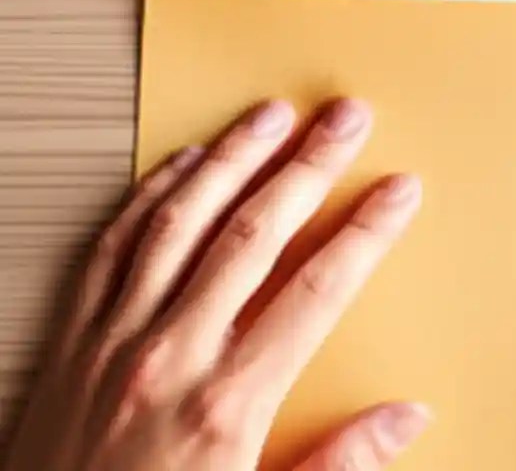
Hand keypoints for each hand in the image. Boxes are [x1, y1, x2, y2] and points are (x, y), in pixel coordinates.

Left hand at [5, 99, 426, 470]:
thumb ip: (341, 466)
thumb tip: (407, 418)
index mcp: (230, 404)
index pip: (319, 290)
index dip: (367, 232)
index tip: (399, 191)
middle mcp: (172, 355)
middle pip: (256, 234)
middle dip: (309, 167)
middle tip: (346, 118)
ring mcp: (115, 340)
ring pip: (183, 222)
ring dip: (233, 158)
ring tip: (271, 114)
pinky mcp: (72, 341)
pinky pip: (114, 246)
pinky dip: (150, 196)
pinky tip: (183, 162)